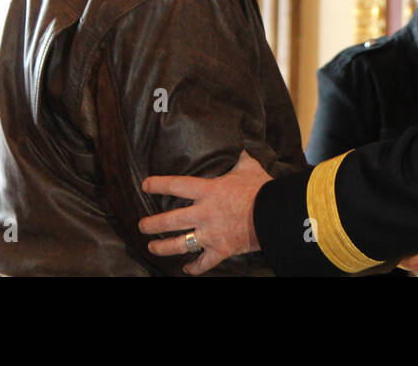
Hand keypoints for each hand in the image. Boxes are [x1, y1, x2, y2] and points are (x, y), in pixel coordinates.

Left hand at [139, 150, 270, 274]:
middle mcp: (204, 213)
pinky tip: (187, 268)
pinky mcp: (221, 250)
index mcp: (208, 191)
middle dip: (152, 224)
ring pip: (180, 244)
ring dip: (163, 247)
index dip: (158, 184)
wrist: (275, 213)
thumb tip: (239, 149)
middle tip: (142, 225)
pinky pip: (203, 263)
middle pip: (170, 220)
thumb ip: (240, 160)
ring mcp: (211, 234)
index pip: (176, 186)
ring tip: (152, 247)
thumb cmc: (262, 188)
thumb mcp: (249, 168)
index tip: (146, 185)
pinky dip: (194, 268)